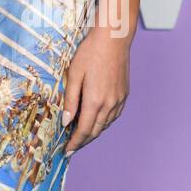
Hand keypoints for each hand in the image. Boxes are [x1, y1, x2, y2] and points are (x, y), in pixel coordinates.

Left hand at [63, 20, 130, 155]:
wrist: (114, 39)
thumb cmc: (90, 53)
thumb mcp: (73, 74)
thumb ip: (70, 100)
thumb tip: (66, 121)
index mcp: (95, 101)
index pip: (84, 130)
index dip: (75, 142)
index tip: (67, 151)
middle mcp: (110, 104)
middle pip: (96, 131)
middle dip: (83, 141)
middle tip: (72, 146)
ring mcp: (119, 100)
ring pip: (106, 124)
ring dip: (94, 132)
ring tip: (81, 135)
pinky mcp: (124, 94)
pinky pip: (114, 115)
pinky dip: (104, 122)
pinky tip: (96, 119)